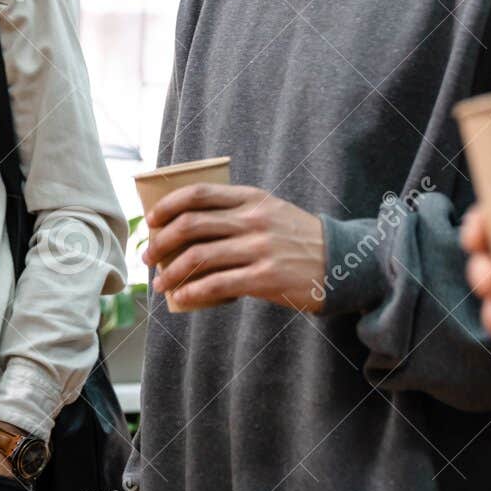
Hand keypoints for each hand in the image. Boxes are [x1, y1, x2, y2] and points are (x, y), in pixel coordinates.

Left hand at [142, 183, 325, 311]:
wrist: (342, 263)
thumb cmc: (298, 239)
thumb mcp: (270, 212)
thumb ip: (237, 212)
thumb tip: (187, 227)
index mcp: (252, 198)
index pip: (198, 193)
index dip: (168, 205)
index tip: (152, 220)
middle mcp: (254, 219)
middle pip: (191, 224)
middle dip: (161, 241)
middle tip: (149, 255)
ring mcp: (260, 248)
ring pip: (199, 256)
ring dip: (171, 272)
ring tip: (160, 283)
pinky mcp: (266, 277)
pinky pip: (217, 284)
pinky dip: (192, 292)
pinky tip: (182, 297)